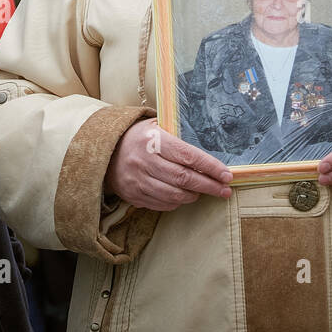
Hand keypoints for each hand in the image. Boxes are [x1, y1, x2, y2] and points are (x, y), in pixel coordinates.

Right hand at [104, 121, 231, 211]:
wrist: (106, 152)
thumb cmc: (139, 137)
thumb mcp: (156, 127)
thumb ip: (179, 137)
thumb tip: (210, 155)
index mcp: (153, 140)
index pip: (187, 156)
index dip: (210, 167)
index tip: (226, 175)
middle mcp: (144, 161)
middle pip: (183, 179)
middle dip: (209, 186)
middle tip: (224, 190)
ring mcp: (137, 180)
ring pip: (174, 195)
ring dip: (194, 195)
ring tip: (203, 191)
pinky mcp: (133, 196)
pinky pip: (162, 204)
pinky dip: (177, 203)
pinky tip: (184, 196)